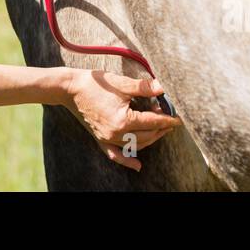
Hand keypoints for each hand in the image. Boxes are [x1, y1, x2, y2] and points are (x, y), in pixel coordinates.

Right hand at [62, 70, 183, 171]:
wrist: (70, 88)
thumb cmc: (95, 83)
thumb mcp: (122, 83)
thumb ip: (144, 87)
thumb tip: (164, 87)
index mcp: (122, 121)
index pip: (152, 122)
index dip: (167, 119)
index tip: (179, 116)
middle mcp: (116, 134)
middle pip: (147, 135)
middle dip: (161, 127)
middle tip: (170, 118)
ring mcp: (107, 139)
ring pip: (136, 145)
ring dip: (151, 139)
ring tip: (161, 129)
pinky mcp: (100, 139)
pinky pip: (115, 155)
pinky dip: (127, 161)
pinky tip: (138, 166)